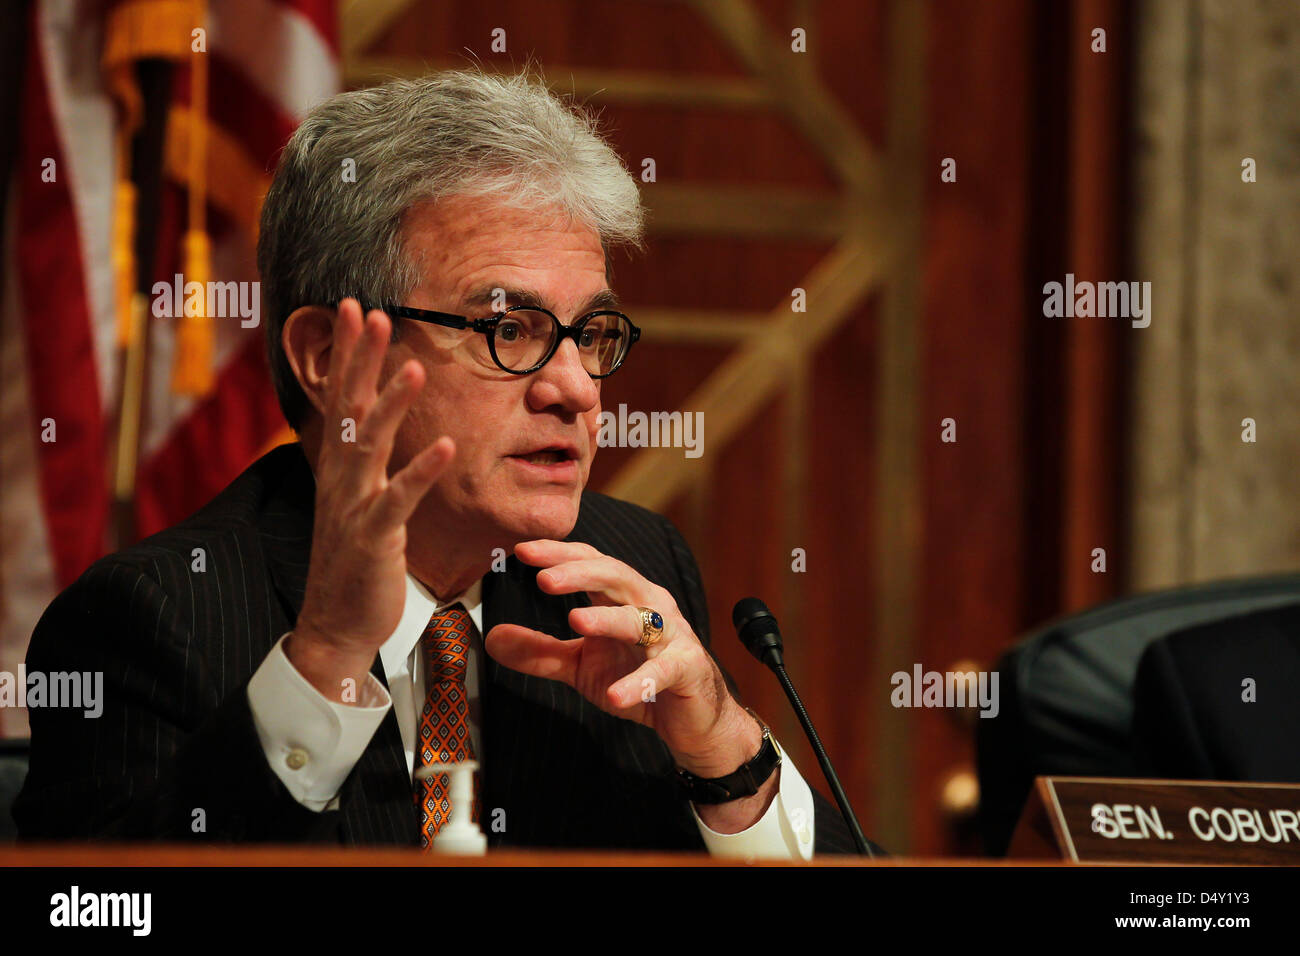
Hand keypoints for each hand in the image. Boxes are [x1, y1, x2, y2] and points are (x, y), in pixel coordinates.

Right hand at [287, 298, 454, 702]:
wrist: (338, 624)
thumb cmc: (356, 562)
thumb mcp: (358, 502)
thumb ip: (365, 462)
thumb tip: (372, 426)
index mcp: (340, 467)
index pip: (342, 397)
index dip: (349, 352)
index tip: (357, 307)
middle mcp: (341, 479)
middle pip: (349, 407)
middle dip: (360, 359)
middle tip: (373, 312)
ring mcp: (354, 506)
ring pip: (370, 445)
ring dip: (392, 404)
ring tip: (414, 366)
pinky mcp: (374, 537)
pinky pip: (398, 499)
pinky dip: (420, 471)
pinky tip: (445, 445)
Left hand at [483, 540, 760, 777]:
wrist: (693, 718)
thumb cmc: (640, 677)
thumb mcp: (582, 666)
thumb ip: (540, 651)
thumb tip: (491, 638)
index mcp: (622, 598)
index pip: (591, 564)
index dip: (559, 554)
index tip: (521, 551)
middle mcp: (649, 607)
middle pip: (616, 577)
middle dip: (580, 574)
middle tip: (543, 578)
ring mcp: (672, 636)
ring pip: (641, 619)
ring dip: (608, 619)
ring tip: (574, 621)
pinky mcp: (687, 669)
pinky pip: (663, 671)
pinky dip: (639, 682)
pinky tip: (614, 695)